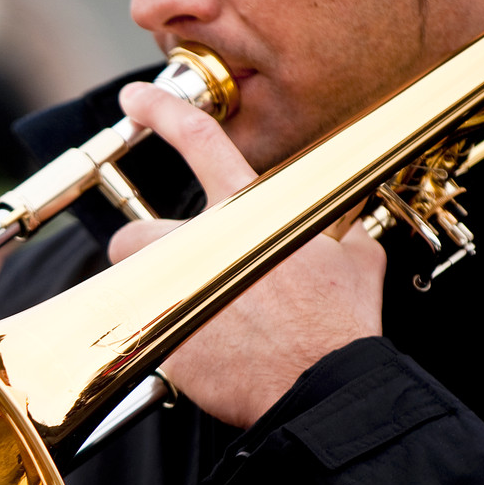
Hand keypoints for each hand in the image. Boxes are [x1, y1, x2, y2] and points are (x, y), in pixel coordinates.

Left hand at [108, 82, 385, 427]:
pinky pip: (143, 333)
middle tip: (183, 275)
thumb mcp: (352, 260)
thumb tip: (338, 232)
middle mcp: (202, 244)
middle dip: (149, 253)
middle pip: (133, 234)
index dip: (162, 110)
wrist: (320, 388)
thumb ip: (332, 232)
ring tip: (192, 318)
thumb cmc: (337, 326)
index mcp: (250, 213)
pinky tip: (205, 357)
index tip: (135, 97)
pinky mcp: (160, 338)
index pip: (199, 140)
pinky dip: (166, 342)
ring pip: (130, 283)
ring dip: (150, 294)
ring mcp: (174, 290)